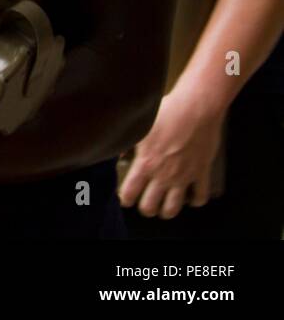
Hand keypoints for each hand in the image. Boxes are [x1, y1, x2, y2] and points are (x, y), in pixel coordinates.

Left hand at [118, 87, 223, 218]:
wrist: (196, 109)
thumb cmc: (166, 113)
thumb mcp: (139, 126)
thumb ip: (127, 143)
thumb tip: (117, 153)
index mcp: (145, 164)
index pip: (130, 192)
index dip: (125, 198)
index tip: (124, 198)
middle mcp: (163, 175)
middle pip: (151, 206)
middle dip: (145, 208)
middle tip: (144, 204)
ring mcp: (184, 177)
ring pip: (174, 207)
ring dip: (167, 211)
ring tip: (163, 208)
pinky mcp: (202, 173)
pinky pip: (200, 195)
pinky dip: (195, 200)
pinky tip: (190, 198)